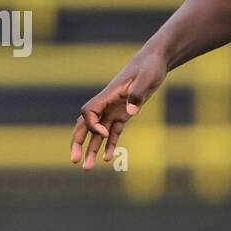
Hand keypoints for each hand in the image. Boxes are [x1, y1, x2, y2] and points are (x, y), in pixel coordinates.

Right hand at [70, 50, 166, 168]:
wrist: (155, 61)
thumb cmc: (150, 67)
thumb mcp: (147, 78)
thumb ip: (138, 93)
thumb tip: (130, 112)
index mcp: (108, 94)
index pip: (88, 112)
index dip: (91, 125)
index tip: (104, 133)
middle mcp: (107, 103)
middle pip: (85, 124)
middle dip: (78, 142)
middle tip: (74, 160)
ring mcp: (114, 109)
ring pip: (98, 133)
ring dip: (92, 149)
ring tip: (87, 169)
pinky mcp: (124, 113)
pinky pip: (113, 132)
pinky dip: (109, 145)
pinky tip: (107, 159)